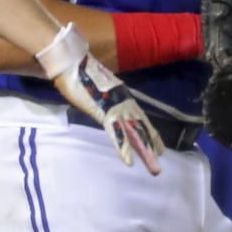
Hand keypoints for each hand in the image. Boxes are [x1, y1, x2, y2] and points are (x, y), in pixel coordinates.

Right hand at [37, 23, 163, 174]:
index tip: (159, 147)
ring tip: (154, 168)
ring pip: (134, 134)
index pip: (140, 119)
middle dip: (151, 147)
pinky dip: (123, 148)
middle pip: (141, 129)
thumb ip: (104, 99)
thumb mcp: (97, 90)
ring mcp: (117, 108)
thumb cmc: (80, 75)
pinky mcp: (105, 113)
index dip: (149, 133)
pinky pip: (116, 134)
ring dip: (144, 152)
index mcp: (122, 97)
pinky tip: (129, 161)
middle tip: (159, 165)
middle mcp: (125, 103)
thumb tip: (105, 104)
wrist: (72, 62)